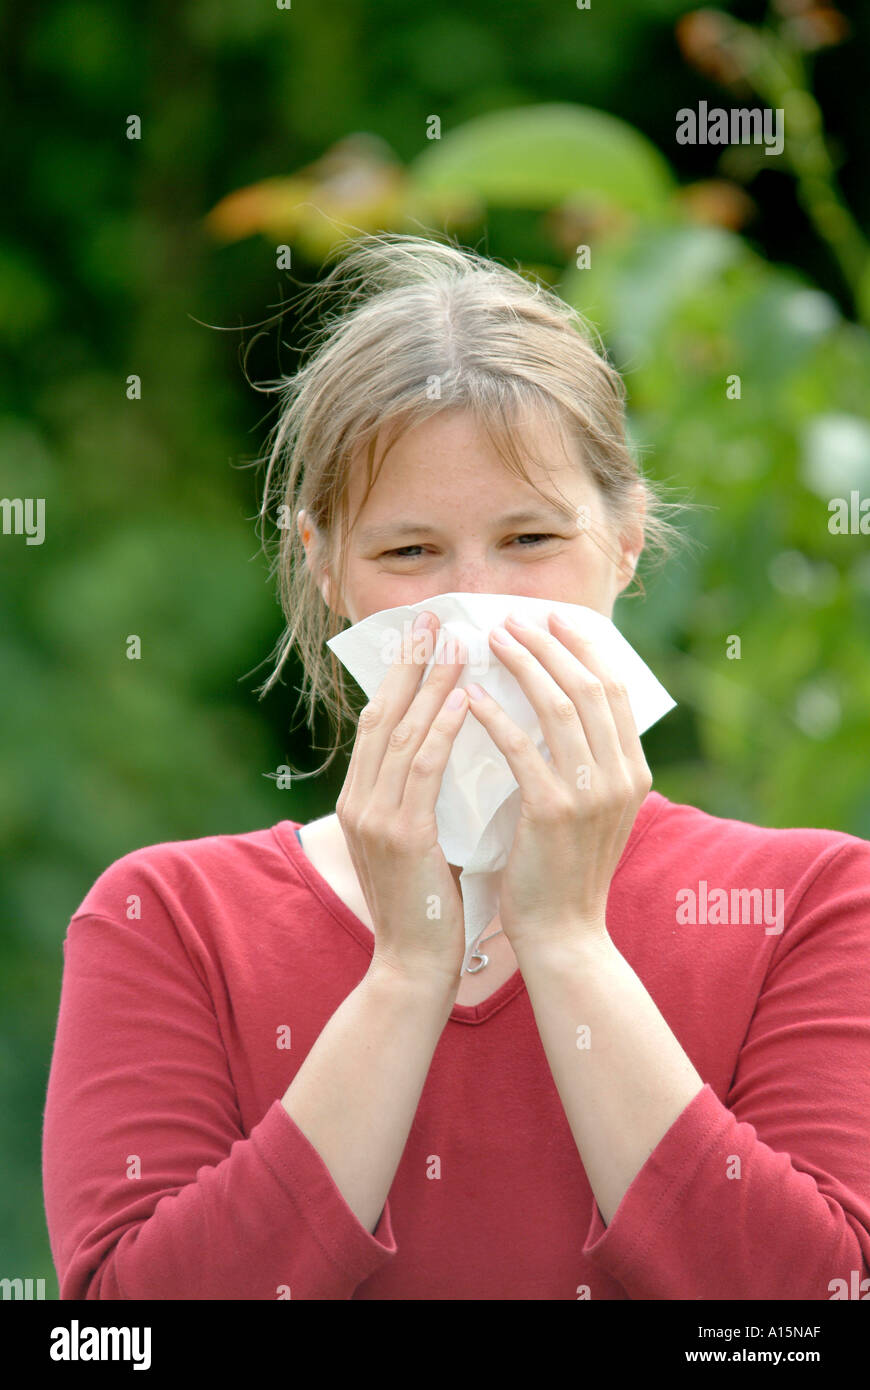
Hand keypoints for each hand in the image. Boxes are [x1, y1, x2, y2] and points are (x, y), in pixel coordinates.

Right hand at [337, 612, 469, 992]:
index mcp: (363, 798)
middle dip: (411, 661)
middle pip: (383, 712)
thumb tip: (456, 750)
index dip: (401, 674)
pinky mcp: (399, 835)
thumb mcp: (421, 840)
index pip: (379, 720)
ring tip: (457, 642)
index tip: (425, 635)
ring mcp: (374, 816)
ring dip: (432, 682)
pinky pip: (423, 767)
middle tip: (435, 616)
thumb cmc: (430, 906)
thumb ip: (425, 797)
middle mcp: (360, 799)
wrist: (414, 968)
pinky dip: (443, 727)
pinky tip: (466, 697)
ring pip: (403, 731)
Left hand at [464, 609, 652, 956]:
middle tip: (511, 619)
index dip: (582, 648)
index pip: (613, 689)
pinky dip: (494, 716)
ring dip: (523, 665)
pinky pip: (522, 748)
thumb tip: (560, 705)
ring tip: (489, 640)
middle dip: (549, 644)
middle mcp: (622, 776)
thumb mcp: (590, 810)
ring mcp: (592, 793)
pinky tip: (468, 696)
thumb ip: (585, 761)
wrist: (563, 936)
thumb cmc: (563, 871)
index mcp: (633, 771)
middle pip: (588, 686)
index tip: (552, 619)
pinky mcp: (554, 812)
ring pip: (559, 707)